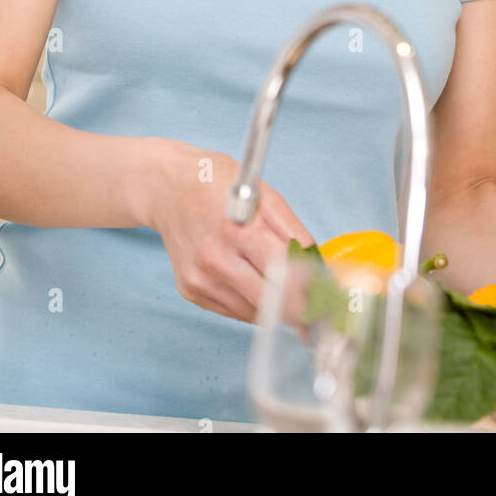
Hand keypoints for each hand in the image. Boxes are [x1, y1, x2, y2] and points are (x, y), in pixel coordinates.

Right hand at [143, 139, 314, 323]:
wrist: (168, 187)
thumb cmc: (217, 183)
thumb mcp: (263, 192)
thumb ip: (291, 230)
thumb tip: (316, 264)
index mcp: (239, 230)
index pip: (285, 274)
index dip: (310, 291)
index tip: (327, 301)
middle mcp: (216, 259)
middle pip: (270, 301)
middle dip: (298, 308)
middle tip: (316, 311)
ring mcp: (201, 278)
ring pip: (253, 313)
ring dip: (275, 308)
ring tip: (286, 293)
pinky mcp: (190, 290)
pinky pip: (233, 311)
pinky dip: (251, 304)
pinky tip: (255, 285)